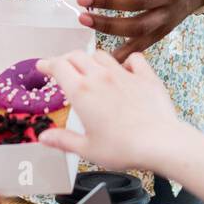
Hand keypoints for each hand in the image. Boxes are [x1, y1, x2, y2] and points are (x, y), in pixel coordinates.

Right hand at [35, 49, 176, 172]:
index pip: (58, 66)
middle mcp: (101, 77)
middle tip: (62, 67)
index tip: (43, 66)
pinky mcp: (145, 77)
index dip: (47, 64)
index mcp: (82, 92)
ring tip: (90, 68)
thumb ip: (63, 140)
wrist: (160, 143)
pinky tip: (125, 68)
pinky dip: (126, 61)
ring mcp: (124, 74)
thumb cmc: (124, 148)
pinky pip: (134, 59)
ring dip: (91, 59)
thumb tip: (44, 137)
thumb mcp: (87, 148)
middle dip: (65, 59)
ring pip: (102, 55)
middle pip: (77, 55)